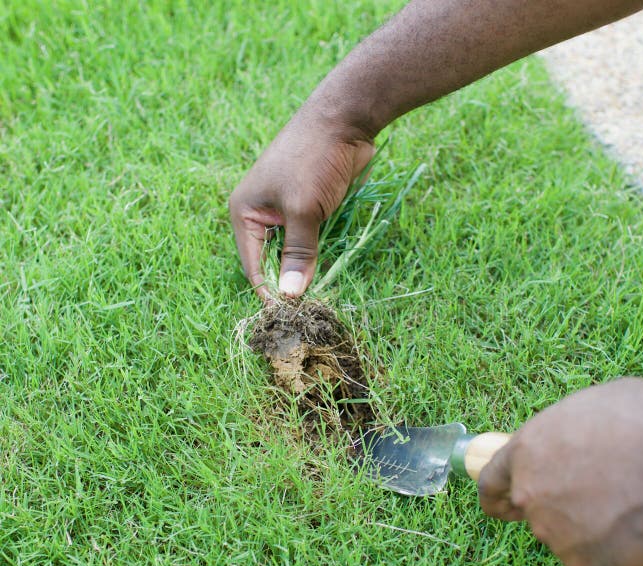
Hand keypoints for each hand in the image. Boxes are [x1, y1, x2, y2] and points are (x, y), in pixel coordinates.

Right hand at [229, 105, 374, 299]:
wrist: (345, 120)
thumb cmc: (314, 160)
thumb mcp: (304, 208)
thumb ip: (299, 252)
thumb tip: (291, 295)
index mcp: (245, 212)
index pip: (252, 264)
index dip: (269, 290)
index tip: (288, 316)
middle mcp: (262, 216)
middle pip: (273, 261)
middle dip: (289, 282)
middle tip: (310, 309)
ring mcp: (288, 212)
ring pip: (295, 254)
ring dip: (308, 269)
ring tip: (323, 294)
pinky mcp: (312, 209)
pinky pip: (314, 242)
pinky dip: (322, 254)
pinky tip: (332, 272)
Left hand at [479, 378, 642, 565]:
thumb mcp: (592, 407)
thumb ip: (567, 434)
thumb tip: (575, 443)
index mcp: (527, 452)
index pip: (491, 482)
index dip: (496, 495)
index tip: (501, 505)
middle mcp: (532, 496)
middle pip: (539, 508)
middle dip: (564, 503)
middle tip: (605, 490)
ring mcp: (558, 535)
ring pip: (572, 534)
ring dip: (594, 524)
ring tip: (635, 499)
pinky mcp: (588, 565)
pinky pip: (601, 557)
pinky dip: (619, 546)